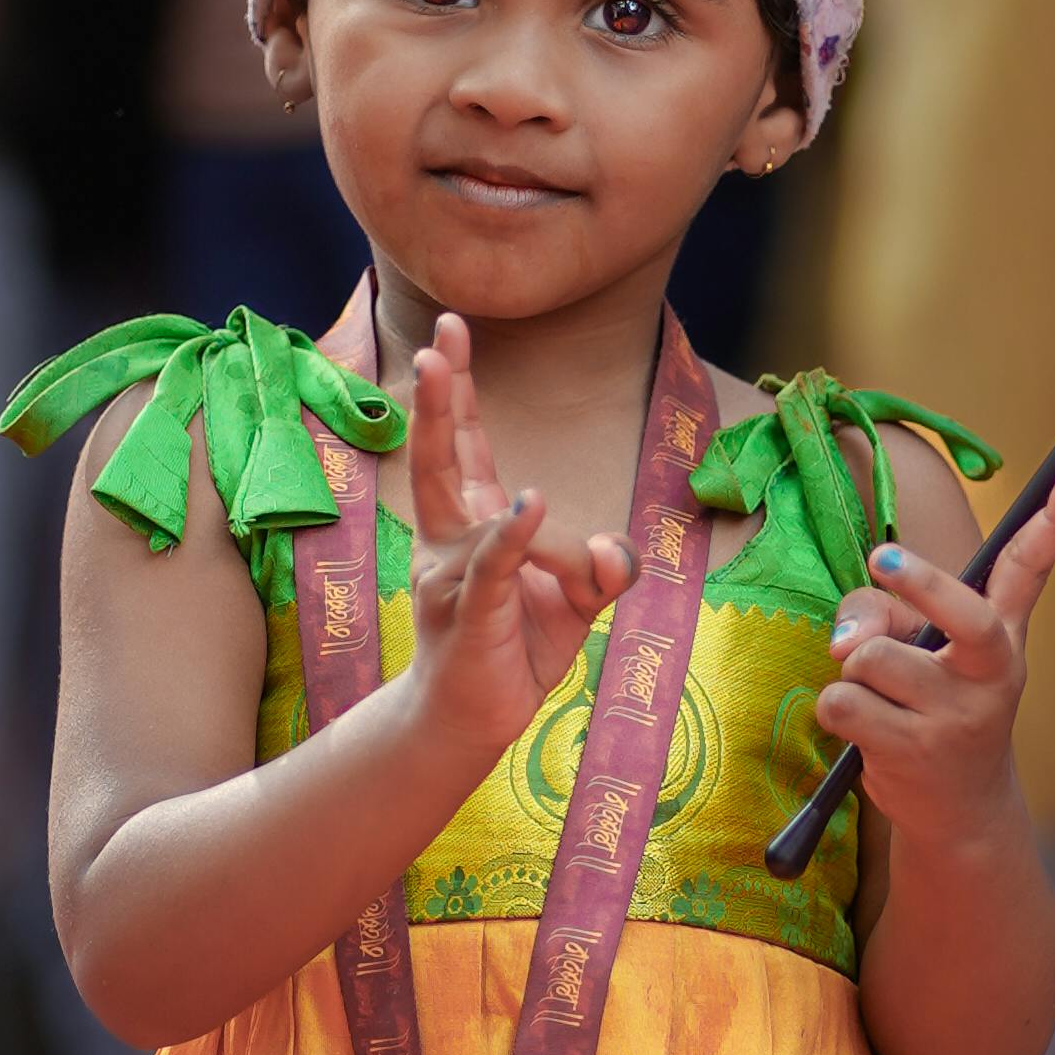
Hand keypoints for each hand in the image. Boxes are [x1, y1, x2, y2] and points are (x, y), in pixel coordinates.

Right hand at [399, 315, 636, 757]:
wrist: (471, 721)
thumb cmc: (513, 650)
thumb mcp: (576, 602)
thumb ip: (604, 568)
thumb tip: (616, 550)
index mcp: (473, 525)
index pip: (464, 446)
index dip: (458, 391)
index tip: (451, 334)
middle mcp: (450, 541)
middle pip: (442, 456)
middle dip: (443, 396)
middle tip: (439, 338)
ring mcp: (453, 576)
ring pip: (474, 509)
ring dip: (484, 471)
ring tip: (478, 421)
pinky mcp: (470, 614)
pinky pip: (492, 567)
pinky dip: (511, 536)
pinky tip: (528, 502)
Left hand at [818, 473, 1054, 841]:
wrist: (957, 814)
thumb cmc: (932, 713)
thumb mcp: (922, 657)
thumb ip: (882, 617)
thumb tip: (843, 642)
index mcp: (999, 641)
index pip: (1029, 574)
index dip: (1053, 525)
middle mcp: (989, 675)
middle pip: (955, 609)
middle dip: (914, 581)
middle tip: (882, 561)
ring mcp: (955, 716)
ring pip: (870, 657)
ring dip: (854, 674)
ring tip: (878, 700)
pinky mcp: (913, 751)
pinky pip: (842, 701)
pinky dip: (837, 711)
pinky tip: (864, 732)